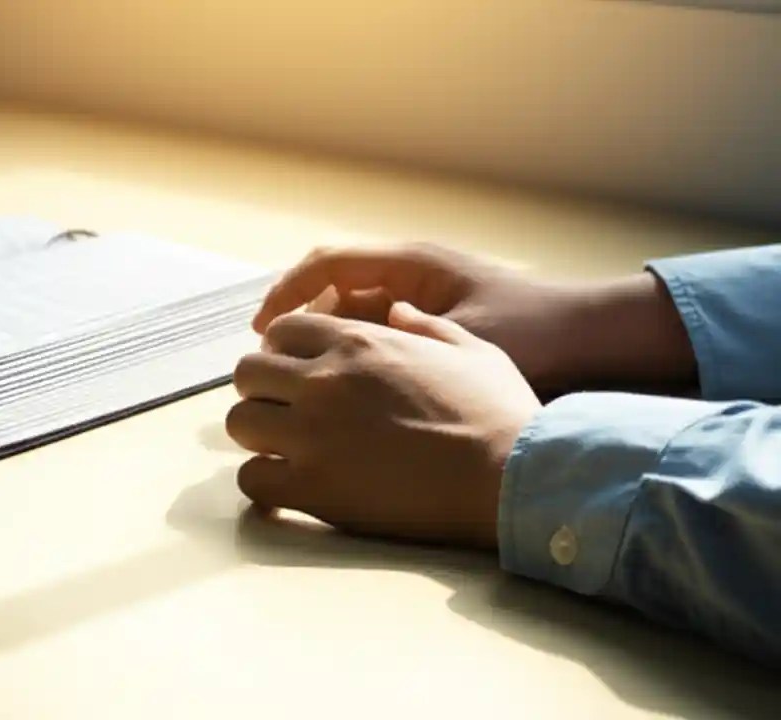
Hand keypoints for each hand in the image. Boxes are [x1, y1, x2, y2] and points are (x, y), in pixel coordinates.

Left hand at [227, 302, 540, 547]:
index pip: (280, 330)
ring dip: (258, 435)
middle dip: (261, 390)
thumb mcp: (470, 348)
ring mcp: (312, 435)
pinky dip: (264, 483)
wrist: (509, 476)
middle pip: (246, 373)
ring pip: (239, 423)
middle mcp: (324, 381)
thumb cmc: (499, 412)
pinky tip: (289, 487)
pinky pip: (252, 480)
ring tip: (285, 450)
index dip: (284, 352)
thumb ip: (425, 325)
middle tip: (285, 412)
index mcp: (358, 341)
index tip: (298, 373)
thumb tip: (396, 311)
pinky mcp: (313, 487)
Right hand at [255, 243, 696, 392]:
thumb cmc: (538, 334)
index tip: (261, 329)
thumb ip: (402, 342)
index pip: (328, 264)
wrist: (597, 339)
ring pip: (352, 315)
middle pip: (332, 289)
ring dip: (323, 344)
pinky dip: (355, 357)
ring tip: (301, 384)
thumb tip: (334, 351)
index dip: (286, 293)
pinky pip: (378, 335)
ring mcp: (424, 301)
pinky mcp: (435, 327)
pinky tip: (346, 392)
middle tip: (273, 366)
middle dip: (297, 323)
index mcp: (415, 267)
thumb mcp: (466, 340)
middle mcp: (414, 277)